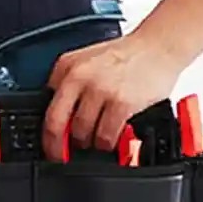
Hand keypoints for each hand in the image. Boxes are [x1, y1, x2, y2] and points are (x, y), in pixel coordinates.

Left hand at [42, 33, 181, 159]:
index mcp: (66, 66)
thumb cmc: (125, 56)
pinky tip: (109, 141)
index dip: (45, 126)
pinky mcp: (121, 103)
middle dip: (56, 145)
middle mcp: (79, 76)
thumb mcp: (86, 60)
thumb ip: (70, 82)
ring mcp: (100, 90)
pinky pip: (106, 135)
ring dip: (87, 143)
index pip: (45, 103)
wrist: (157, 47)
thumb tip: (60, 112)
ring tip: (93, 142)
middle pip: (56, 122)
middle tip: (60, 154)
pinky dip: (106, 144)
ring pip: (81, 132)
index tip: (47, 140)